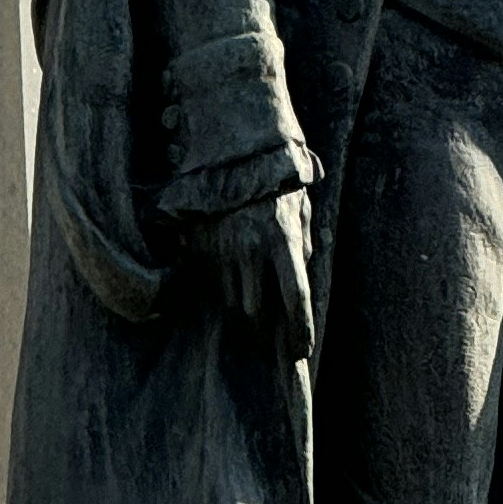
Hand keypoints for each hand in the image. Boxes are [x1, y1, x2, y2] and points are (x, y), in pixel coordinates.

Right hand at [205, 189, 313, 359]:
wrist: (228, 152)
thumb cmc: (274, 182)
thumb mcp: (299, 209)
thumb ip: (302, 244)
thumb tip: (302, 275)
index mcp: (281, 239)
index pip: (294, 298)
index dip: (300, 330)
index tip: (302, 350)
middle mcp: (250, 249)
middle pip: (258, 313)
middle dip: (268, 338)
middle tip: (276, 350)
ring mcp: (221, 250)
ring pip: (232, 306)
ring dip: (246, 325)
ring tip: (257, 333)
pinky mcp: (200, 248)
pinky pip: (214, 288)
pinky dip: (227, 301)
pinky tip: (237, 305)